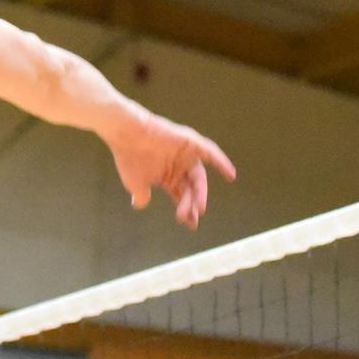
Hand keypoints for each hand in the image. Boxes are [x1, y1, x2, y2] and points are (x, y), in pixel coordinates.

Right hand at [108, 111, 235, 229]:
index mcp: (167, 176)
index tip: (191, 224)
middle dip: (191, 204)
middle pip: (190, 189)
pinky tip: (230, 175)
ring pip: (198, 176)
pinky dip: (220, 162)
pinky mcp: (190, 142)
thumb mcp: (136, 184)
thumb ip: (141, 196)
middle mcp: (178, 166)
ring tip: (200, 207)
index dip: (186, 209)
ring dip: (200, 192)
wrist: (127, 134)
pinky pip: (210, 152)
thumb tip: (139, 205)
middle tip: (191, 218)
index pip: (181, 195)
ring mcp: (185, 154)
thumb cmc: (130, 158)